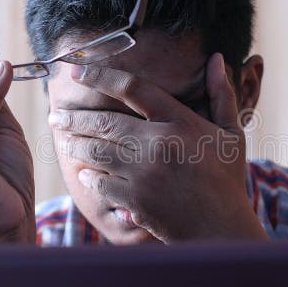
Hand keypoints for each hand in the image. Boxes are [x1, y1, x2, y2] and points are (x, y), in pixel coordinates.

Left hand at [50, 53, 266, 242]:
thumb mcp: (231, 132)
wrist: (222, 227)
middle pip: (105, 122)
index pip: (133, 89)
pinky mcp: (135, 200)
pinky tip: (83, 172)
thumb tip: (217, 58)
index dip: (100, 77)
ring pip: (96, 152)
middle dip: (75, 117)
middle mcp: (159, 144)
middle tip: (57, 114)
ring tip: (63, 139)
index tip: (77, 72)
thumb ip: (221, 94)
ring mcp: (144, 174)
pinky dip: (89, 176)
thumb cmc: (226, 178)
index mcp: (181, 121)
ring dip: (75, 144)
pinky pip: (101, 183)